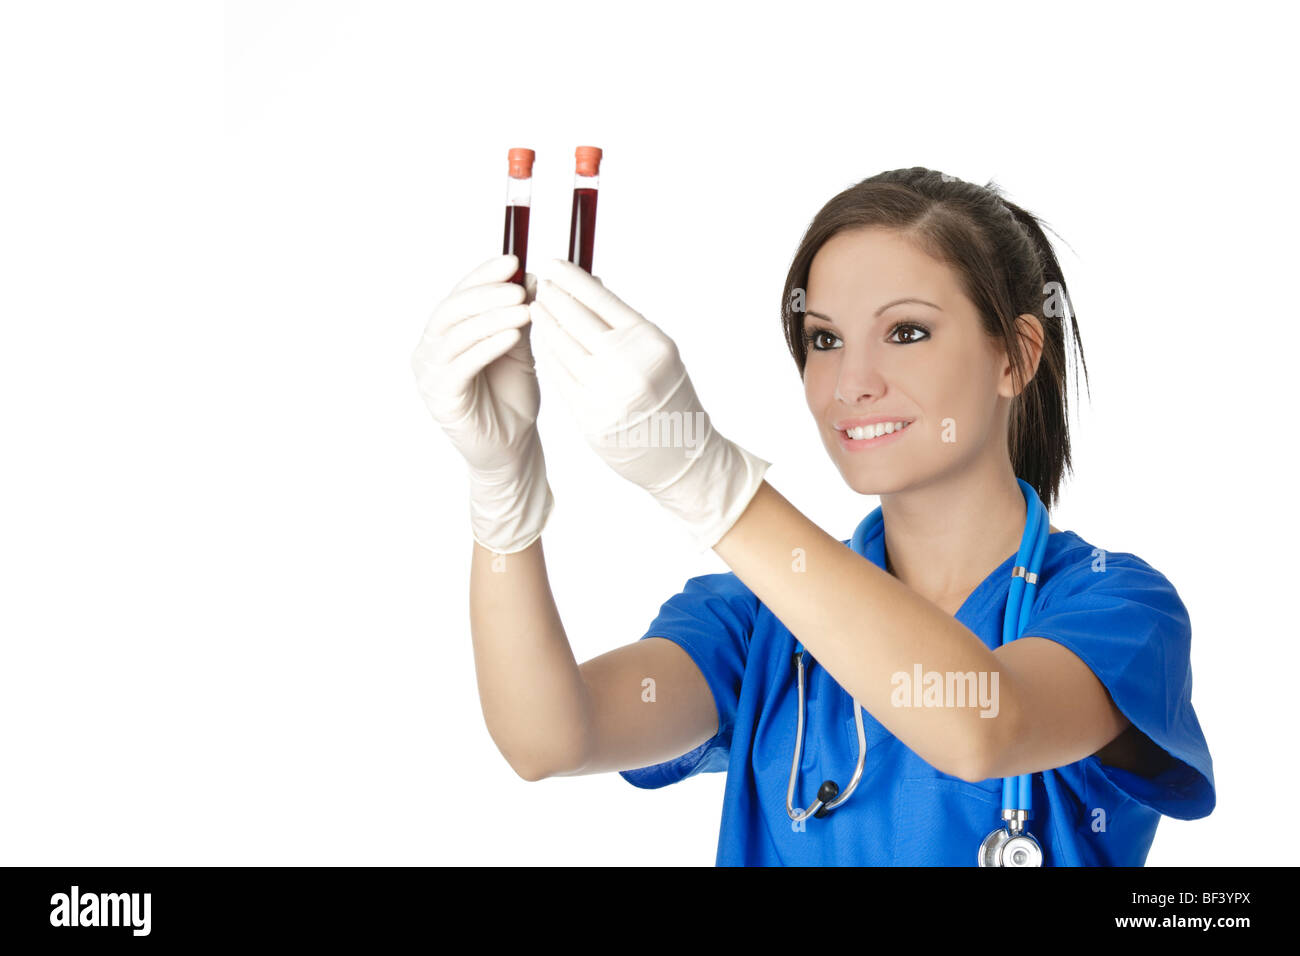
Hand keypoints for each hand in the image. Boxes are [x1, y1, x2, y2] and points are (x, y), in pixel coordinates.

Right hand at [410, 254, 553, 553]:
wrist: (512, 448)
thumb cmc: (513, 398)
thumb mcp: (519, 349)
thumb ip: (520, 316)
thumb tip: (535, 276)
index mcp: (447, 333)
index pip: (461, 293)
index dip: (483, 274)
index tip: (513, 259)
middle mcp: (432, 350)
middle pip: (452, 310)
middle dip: (486, 293)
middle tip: (518, 284)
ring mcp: (431, 375)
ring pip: (456, 335)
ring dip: (491, 317)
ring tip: (523, 308)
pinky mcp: (441, 399)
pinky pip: (462, 366)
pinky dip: (487, 346)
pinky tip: (512, 336)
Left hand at [528, 258, 768, 550]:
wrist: (682, 454)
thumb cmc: (670, 397)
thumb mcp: (658, 352)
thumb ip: (624, 324)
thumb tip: (588, 287)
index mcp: (649, 341)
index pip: (601, 299)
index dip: (571, 279)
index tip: (552, 264)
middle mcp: (628, 364)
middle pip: (576, 319)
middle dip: (552, 297)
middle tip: (535, 283)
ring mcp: (606, 392)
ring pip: (562, 347)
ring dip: (543, 323)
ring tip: (534, 307)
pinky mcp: (589, 416)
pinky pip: (558, 376)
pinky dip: (546, 354)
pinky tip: (539, 341)